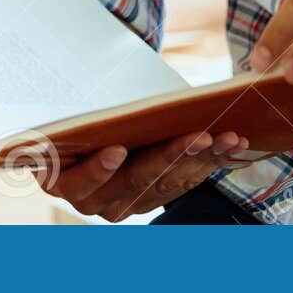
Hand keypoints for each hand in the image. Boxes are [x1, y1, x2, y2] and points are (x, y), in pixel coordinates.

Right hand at [37, 132, 249, 222]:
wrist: (80, 137)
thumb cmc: (74, 120)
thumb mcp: (70, 115)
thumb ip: (81, 116)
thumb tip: (90, 88)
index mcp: (60, 179)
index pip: (79, 181)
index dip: (98, 169)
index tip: (118, 149)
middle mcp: (91, 200)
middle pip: (133, 182)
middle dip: (169, 157)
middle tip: (197, 137)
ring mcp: (123, 204)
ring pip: (166, 183)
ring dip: (201, 159)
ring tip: (226, 137)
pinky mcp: (151, 200)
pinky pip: (183, 184)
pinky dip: (210, 162)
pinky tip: (232, 144)